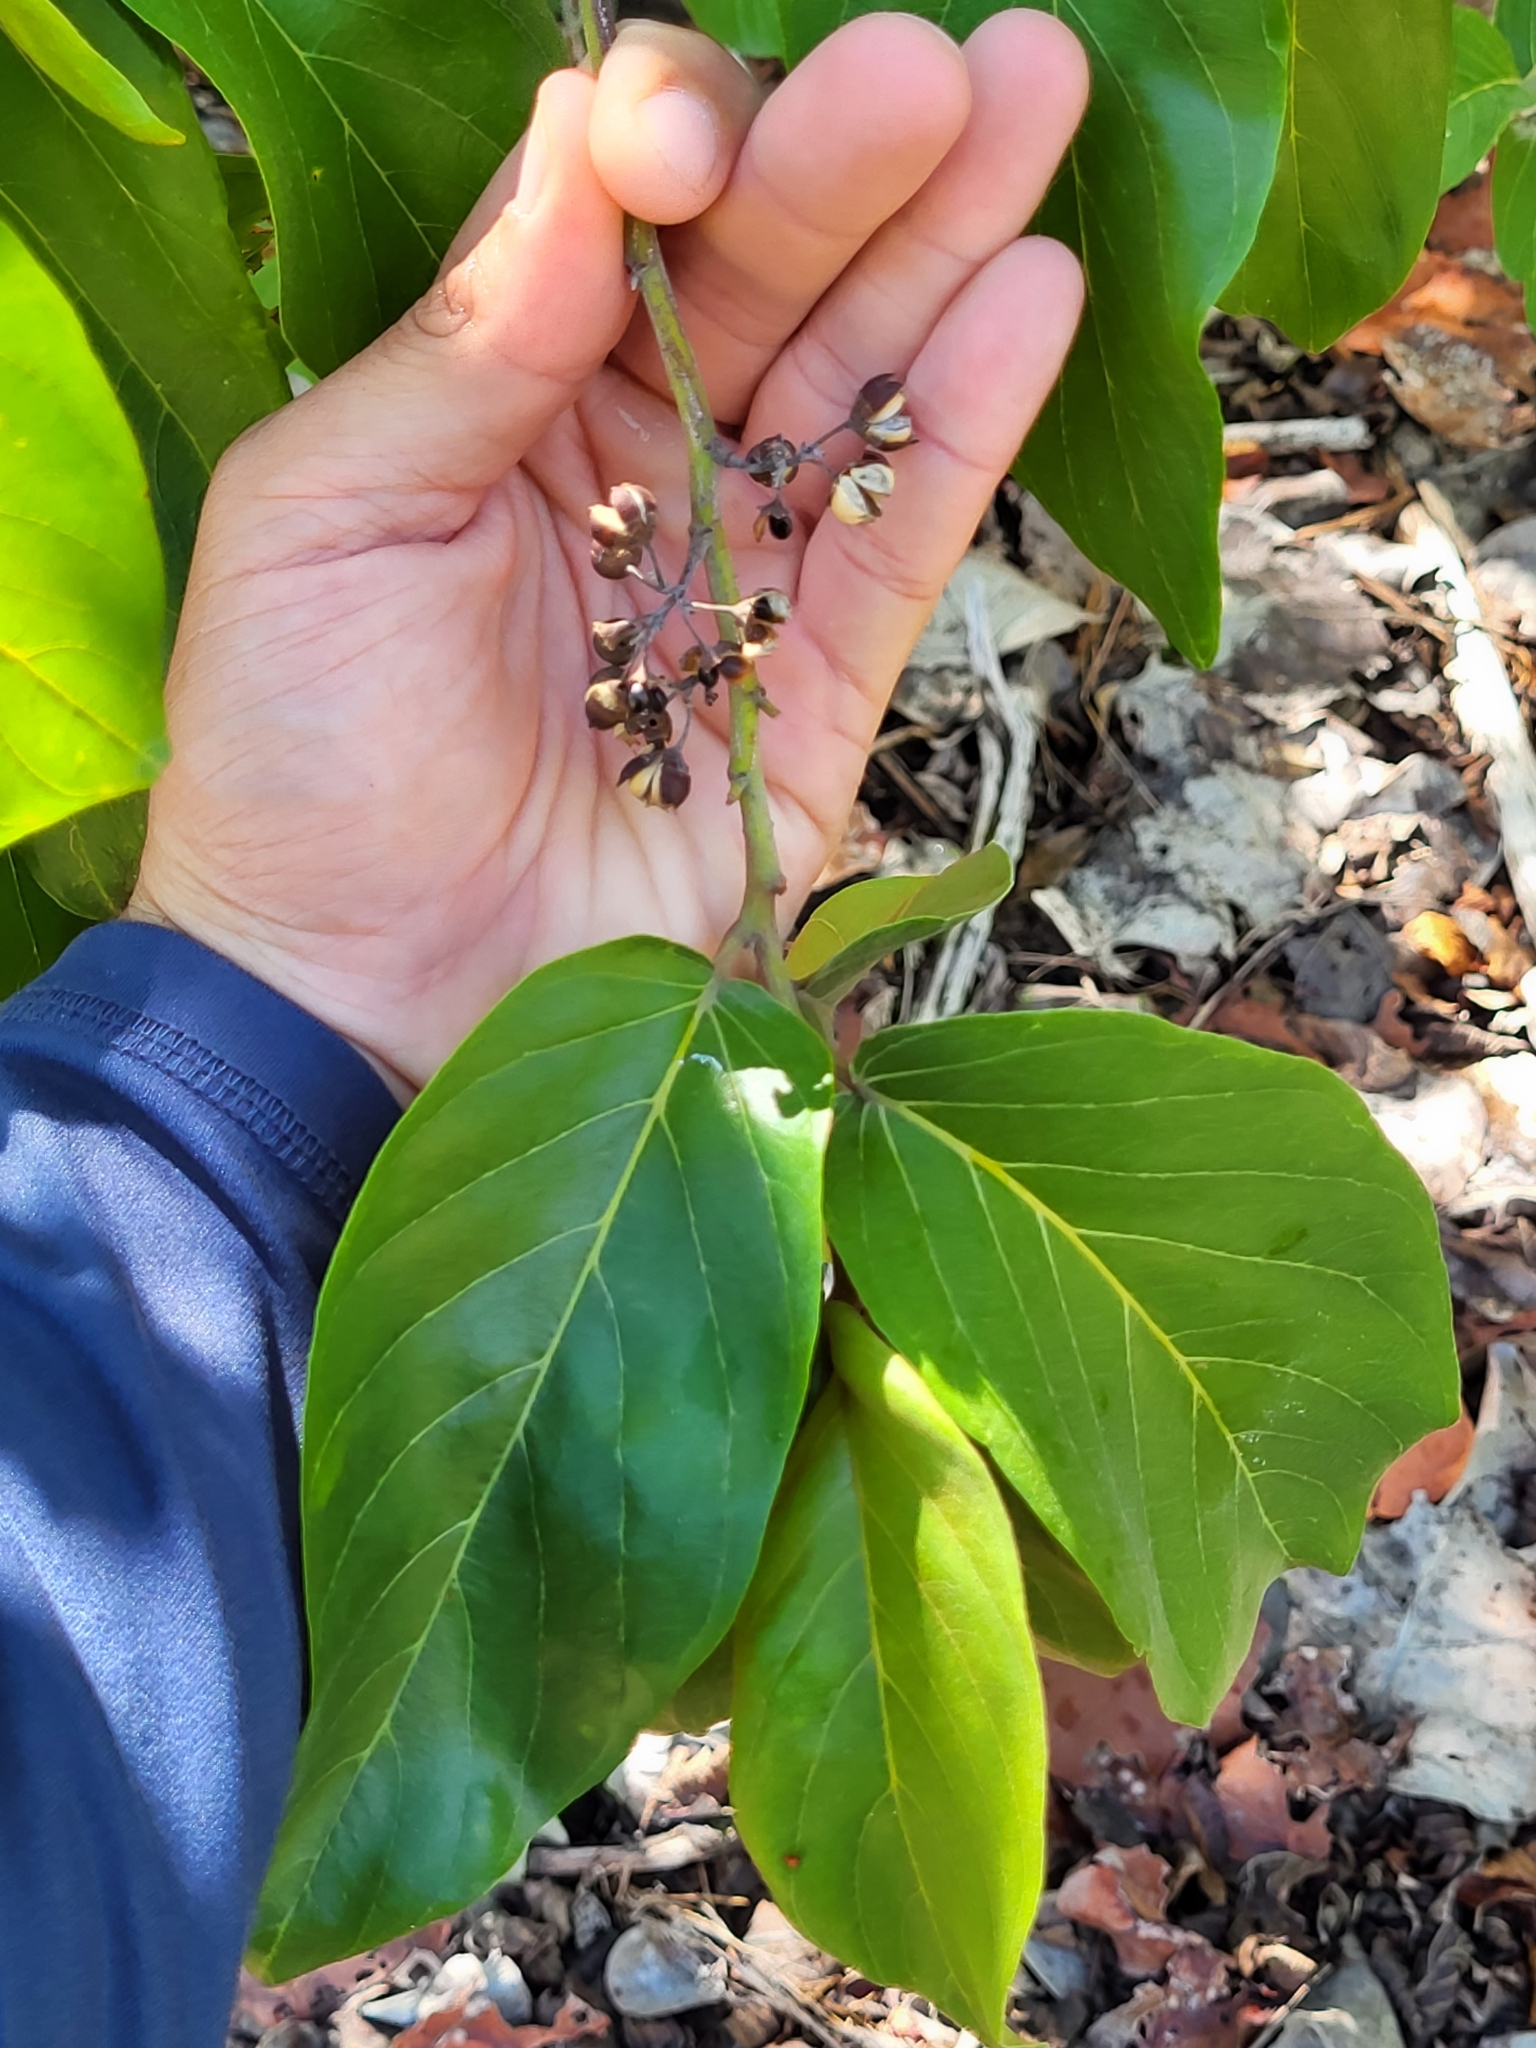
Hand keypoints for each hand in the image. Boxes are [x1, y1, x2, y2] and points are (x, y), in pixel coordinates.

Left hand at [131, 9, 1086, 1090]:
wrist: (361, 1004)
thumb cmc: (296, 761)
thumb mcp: (323, 518)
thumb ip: (463, 341)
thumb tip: (585, 152)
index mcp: (493, 404)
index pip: (612, 222)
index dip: (662, 149)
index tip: (675, 136)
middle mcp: (626, 469)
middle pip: (761, 280)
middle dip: (849, 161)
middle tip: (947, 56)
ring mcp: (731, 580)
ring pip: (852, 388)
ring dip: (942, 250)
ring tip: (1031, 98)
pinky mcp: (813, 697)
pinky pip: (899, 545)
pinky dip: (963, 430)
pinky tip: (1030, 294)